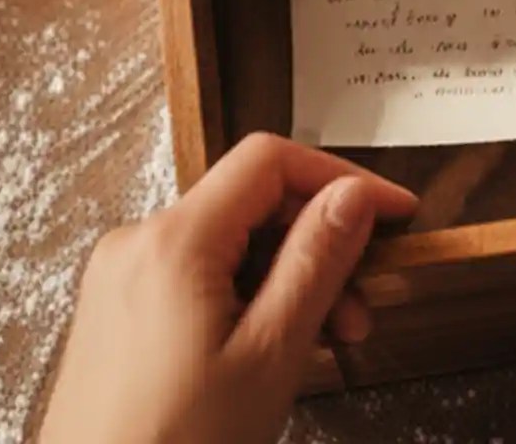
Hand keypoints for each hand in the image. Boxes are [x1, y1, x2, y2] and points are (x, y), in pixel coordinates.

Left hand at [40, 134, 416, 443]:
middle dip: (321, 245)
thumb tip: (354, 196)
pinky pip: (202, 275)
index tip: (393, 212)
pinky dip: (251, 297)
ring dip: (291, 279)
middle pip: (253, 205)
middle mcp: (139, 244)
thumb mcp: (271, 353)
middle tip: (364, 303)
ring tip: (329, 339)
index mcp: (173, 242)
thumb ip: (317, 262)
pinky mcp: (122, 307)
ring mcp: (124, 276)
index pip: (270, 162)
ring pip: (232, 245)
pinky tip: (279, 344)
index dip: (343, 179)